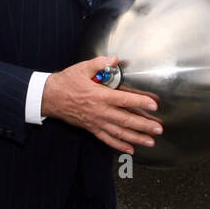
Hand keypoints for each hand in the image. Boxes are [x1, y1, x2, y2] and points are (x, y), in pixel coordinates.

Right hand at [42, 55, 162, 153]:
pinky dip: (119, 145)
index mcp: (100, 95)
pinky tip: (130, 149)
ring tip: (150, 142)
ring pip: (119, 132)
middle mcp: (100, 111)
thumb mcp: (82, 67)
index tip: (154, 105)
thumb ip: (100, 63)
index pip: (124, 100)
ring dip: (136, 138)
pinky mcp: (91, 128)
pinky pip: (107, 139)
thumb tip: (115, 59)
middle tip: (159, 128)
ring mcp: (96, 122)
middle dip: (144, 125)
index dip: (140, 102)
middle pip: (126, 120)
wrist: (50, 97)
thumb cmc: (67, 82)